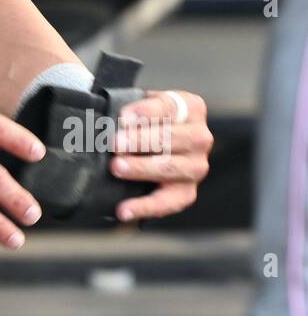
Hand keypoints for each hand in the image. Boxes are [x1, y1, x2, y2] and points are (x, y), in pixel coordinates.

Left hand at [109, 89, 212, 220]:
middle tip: (116, 144)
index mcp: (190, 108)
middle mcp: (200, 137)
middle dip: (140, 141)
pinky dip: (145, 207)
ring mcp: (197, 166)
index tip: (124, 117)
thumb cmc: (145, 120)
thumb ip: (131, 111)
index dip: (145, 112)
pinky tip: (124, 209)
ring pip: (170, 168)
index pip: (168, 107)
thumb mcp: (141, 106)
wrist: (154, 141)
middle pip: (170, 138)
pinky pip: (168, 202)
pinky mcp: (188, 192)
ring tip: (117, 168)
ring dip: (141, 168)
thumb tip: (116, 121)